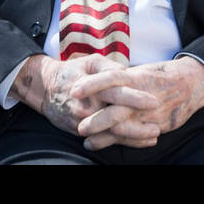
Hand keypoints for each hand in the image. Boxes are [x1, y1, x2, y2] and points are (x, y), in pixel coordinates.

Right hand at [10, 54, 159, 146]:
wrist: (46, 89)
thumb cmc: (73, 72)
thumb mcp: (90, 62)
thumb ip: (110, 67)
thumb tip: (128, 73)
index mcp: (92, 86)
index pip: (116, 92)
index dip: (135, 97)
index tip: (154, 101)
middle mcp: (87, 106)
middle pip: (115, 118)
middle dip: (137, 125)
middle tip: (158, 127)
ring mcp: (83, 121)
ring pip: (111, 133)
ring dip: (133, 137)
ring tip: (153, 137)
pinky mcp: (80, 131)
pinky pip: (103, 139)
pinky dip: (122, 141)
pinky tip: (139, 141)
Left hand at [70, 58, 203, 149]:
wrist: (189, 84)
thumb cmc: (159, 76)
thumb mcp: (139, 72)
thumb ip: (120, 78)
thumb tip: (95, 79)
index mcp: (135, 78)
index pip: (110, 78)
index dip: (92, 84)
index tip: (74, 90)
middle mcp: (140, 97)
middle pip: (116, 109)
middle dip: (97, 120)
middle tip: (79, 127)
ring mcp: (148, 113)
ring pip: (124, 128)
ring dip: (104, 137)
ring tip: (87, 142)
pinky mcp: (156, 125)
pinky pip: (136, 137)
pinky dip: (121, 143)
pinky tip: (108, 146)